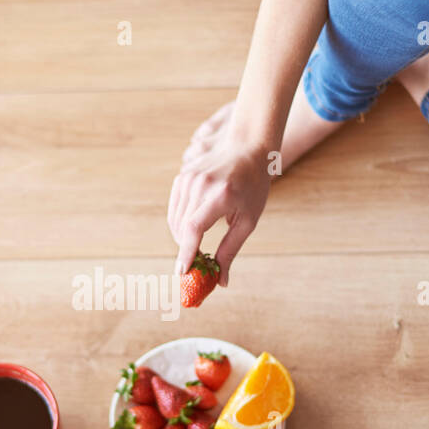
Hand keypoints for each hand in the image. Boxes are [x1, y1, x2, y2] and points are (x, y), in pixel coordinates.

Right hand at [168, 104, 271, 286]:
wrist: (247, 146)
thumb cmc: (254, 185)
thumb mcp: (248, 220)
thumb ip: (231, 250)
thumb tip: (221, 281)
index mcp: (220, 195)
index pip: (194, 228)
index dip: (186, 252)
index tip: (182, 272)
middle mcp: (200, 184)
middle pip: (182, 227)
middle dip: (186, 250)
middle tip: (194, 267)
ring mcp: (188, 177)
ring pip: (175, 219)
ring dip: (182, 238)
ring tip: (194, 248)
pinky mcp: (182, 176)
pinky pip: (174, 208)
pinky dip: (179, 223)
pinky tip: (191, 229)